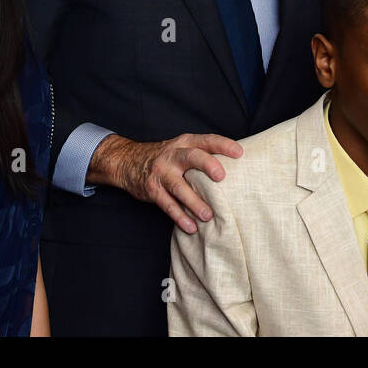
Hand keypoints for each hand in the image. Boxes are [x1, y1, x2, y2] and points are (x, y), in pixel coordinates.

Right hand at [95, 132, 243, 233]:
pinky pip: (167, 205)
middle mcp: (173, 155)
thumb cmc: (166, 158)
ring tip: (208, 215)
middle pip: (192, 157)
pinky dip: (179, 216)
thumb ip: (202, 155)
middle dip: (207, 165)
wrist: (128, 161)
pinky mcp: (153, 190)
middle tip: (221, 177)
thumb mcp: (182, 149)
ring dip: (194, 201)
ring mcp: (162, 172)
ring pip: (179, 186)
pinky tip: (191, 226)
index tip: (240, 153)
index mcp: (185, 143)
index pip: (206, 140)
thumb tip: (236, 168)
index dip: (223, 145)